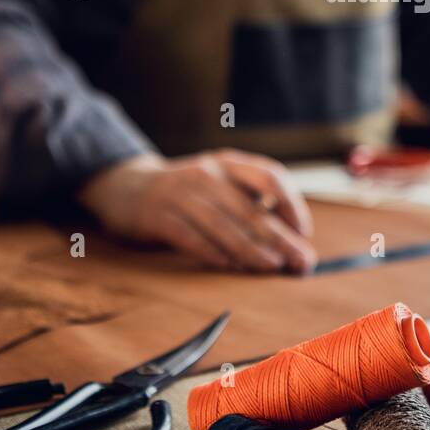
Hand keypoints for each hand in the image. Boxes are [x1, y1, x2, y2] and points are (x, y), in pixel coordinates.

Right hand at [76, 150, 316, 272]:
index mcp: (228, 163)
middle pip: (250, 208)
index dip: (291, 202)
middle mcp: (207, 174)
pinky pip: (190, 237)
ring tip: (273, 266)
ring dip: (251, 249)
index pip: (269, 175)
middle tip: (302, 261)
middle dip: (280, 237)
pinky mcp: (159, 216)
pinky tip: (230, 267)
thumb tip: (292, 235)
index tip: (304, 231)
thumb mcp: (218, 183)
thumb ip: (249, 201)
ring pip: (223, 225)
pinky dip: (212, 253)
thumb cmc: (187, 193)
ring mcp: (181, 194)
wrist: (126, 187)